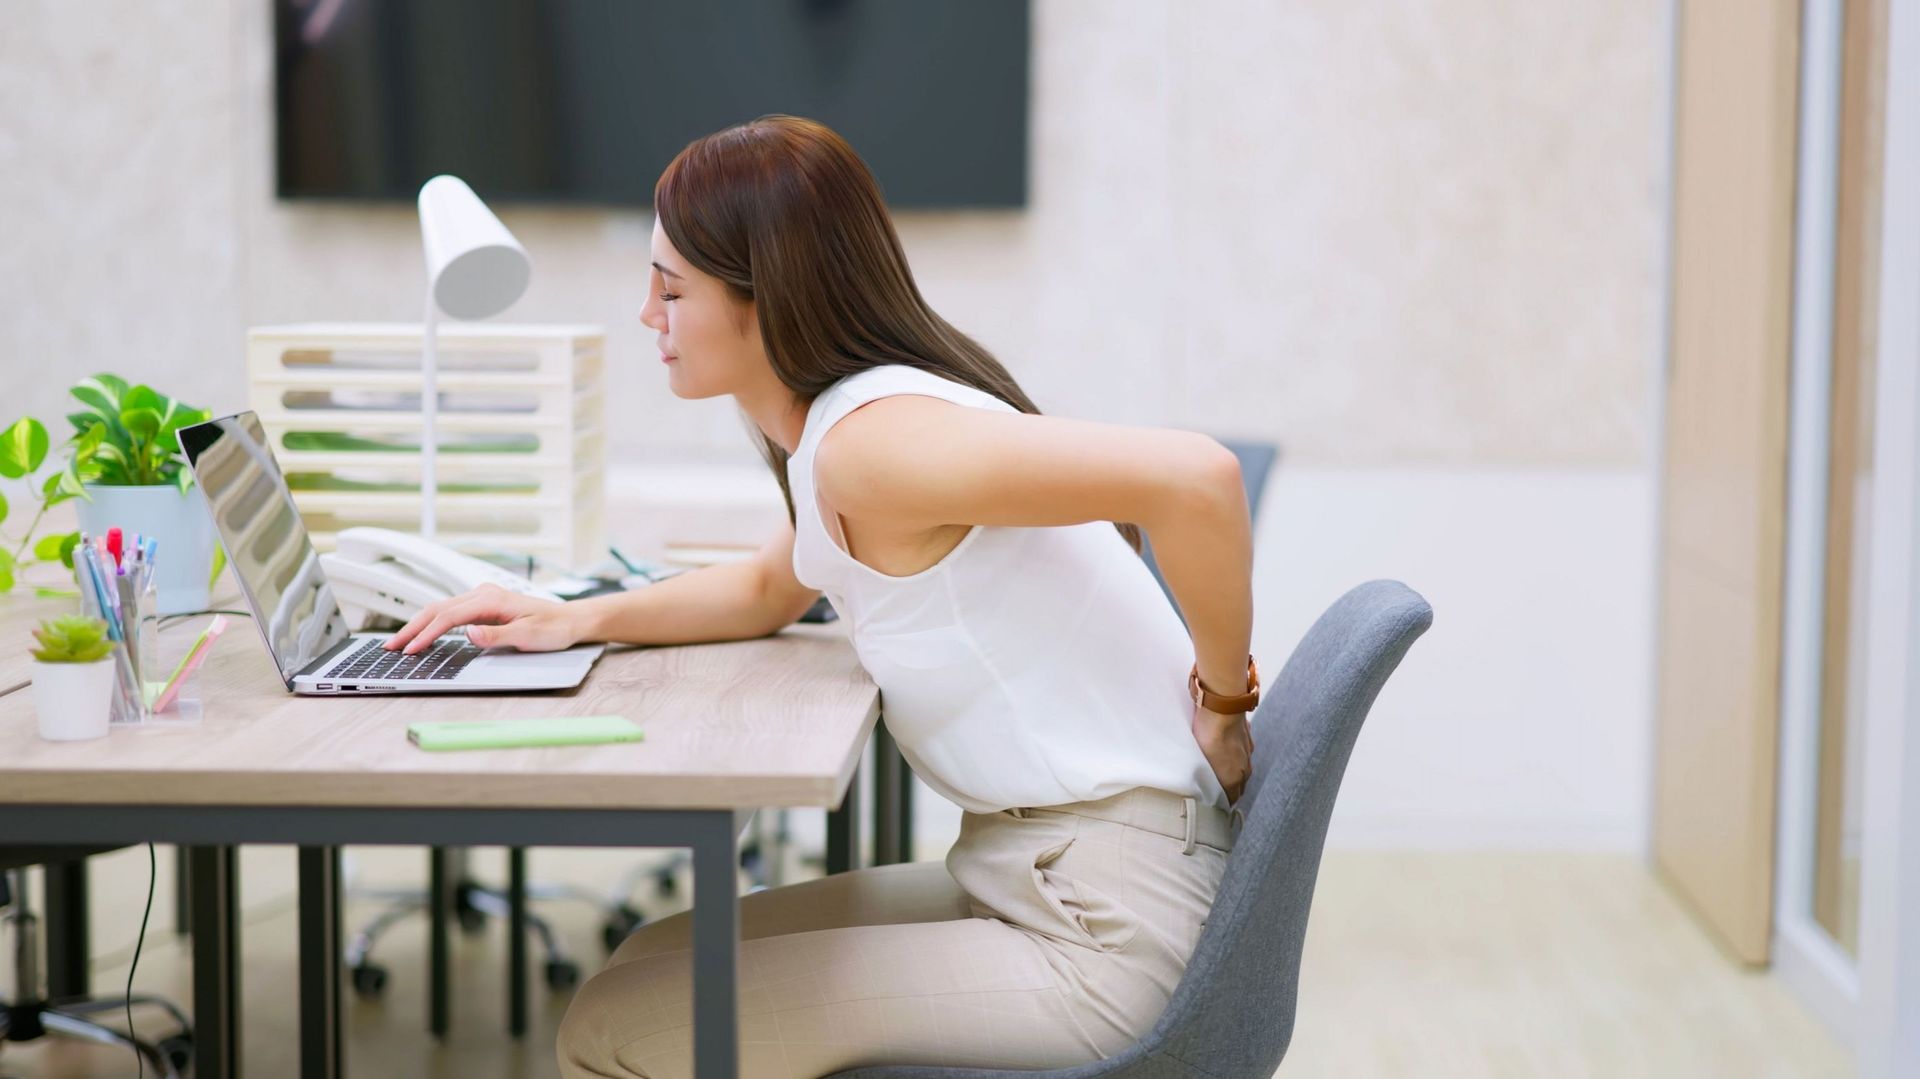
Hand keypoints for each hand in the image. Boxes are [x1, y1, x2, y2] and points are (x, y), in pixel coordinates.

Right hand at [383, 583, 580, 653]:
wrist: (571, 621)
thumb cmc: (554, 628)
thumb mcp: (528, 635)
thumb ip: (497, 635)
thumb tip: (470, 633)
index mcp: (491, 599)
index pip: (448, 616)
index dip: (426, 634)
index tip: (411, 650)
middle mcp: (484, 594)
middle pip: (437, 609)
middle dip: (412, 628)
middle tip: (391, 647)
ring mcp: (482, 598)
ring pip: (441, 609)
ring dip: (419, 625)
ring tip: (400, 642)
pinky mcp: (484, 605)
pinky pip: (450, 612)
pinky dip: (432, 623)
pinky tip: (423, 633)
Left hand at [1191, 704, 1255, 806]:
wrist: (1223, 707)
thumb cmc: (1207, 733)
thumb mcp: (1199, 760)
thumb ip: (1203, 776)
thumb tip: (1200, 784)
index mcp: (1233, 778)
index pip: (1231, 799)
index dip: (1223, 802)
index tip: (1214, 803)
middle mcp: (1244, 769)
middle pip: (1239, 787)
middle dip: (1229, 790)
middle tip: (1215, 789)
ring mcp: (1248, 754)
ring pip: (1242, 770)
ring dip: (1233, 773)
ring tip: (1220, 769)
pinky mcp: (1248, 740)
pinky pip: (1242, 754)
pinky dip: (1235, 756)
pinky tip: (1225, 749)